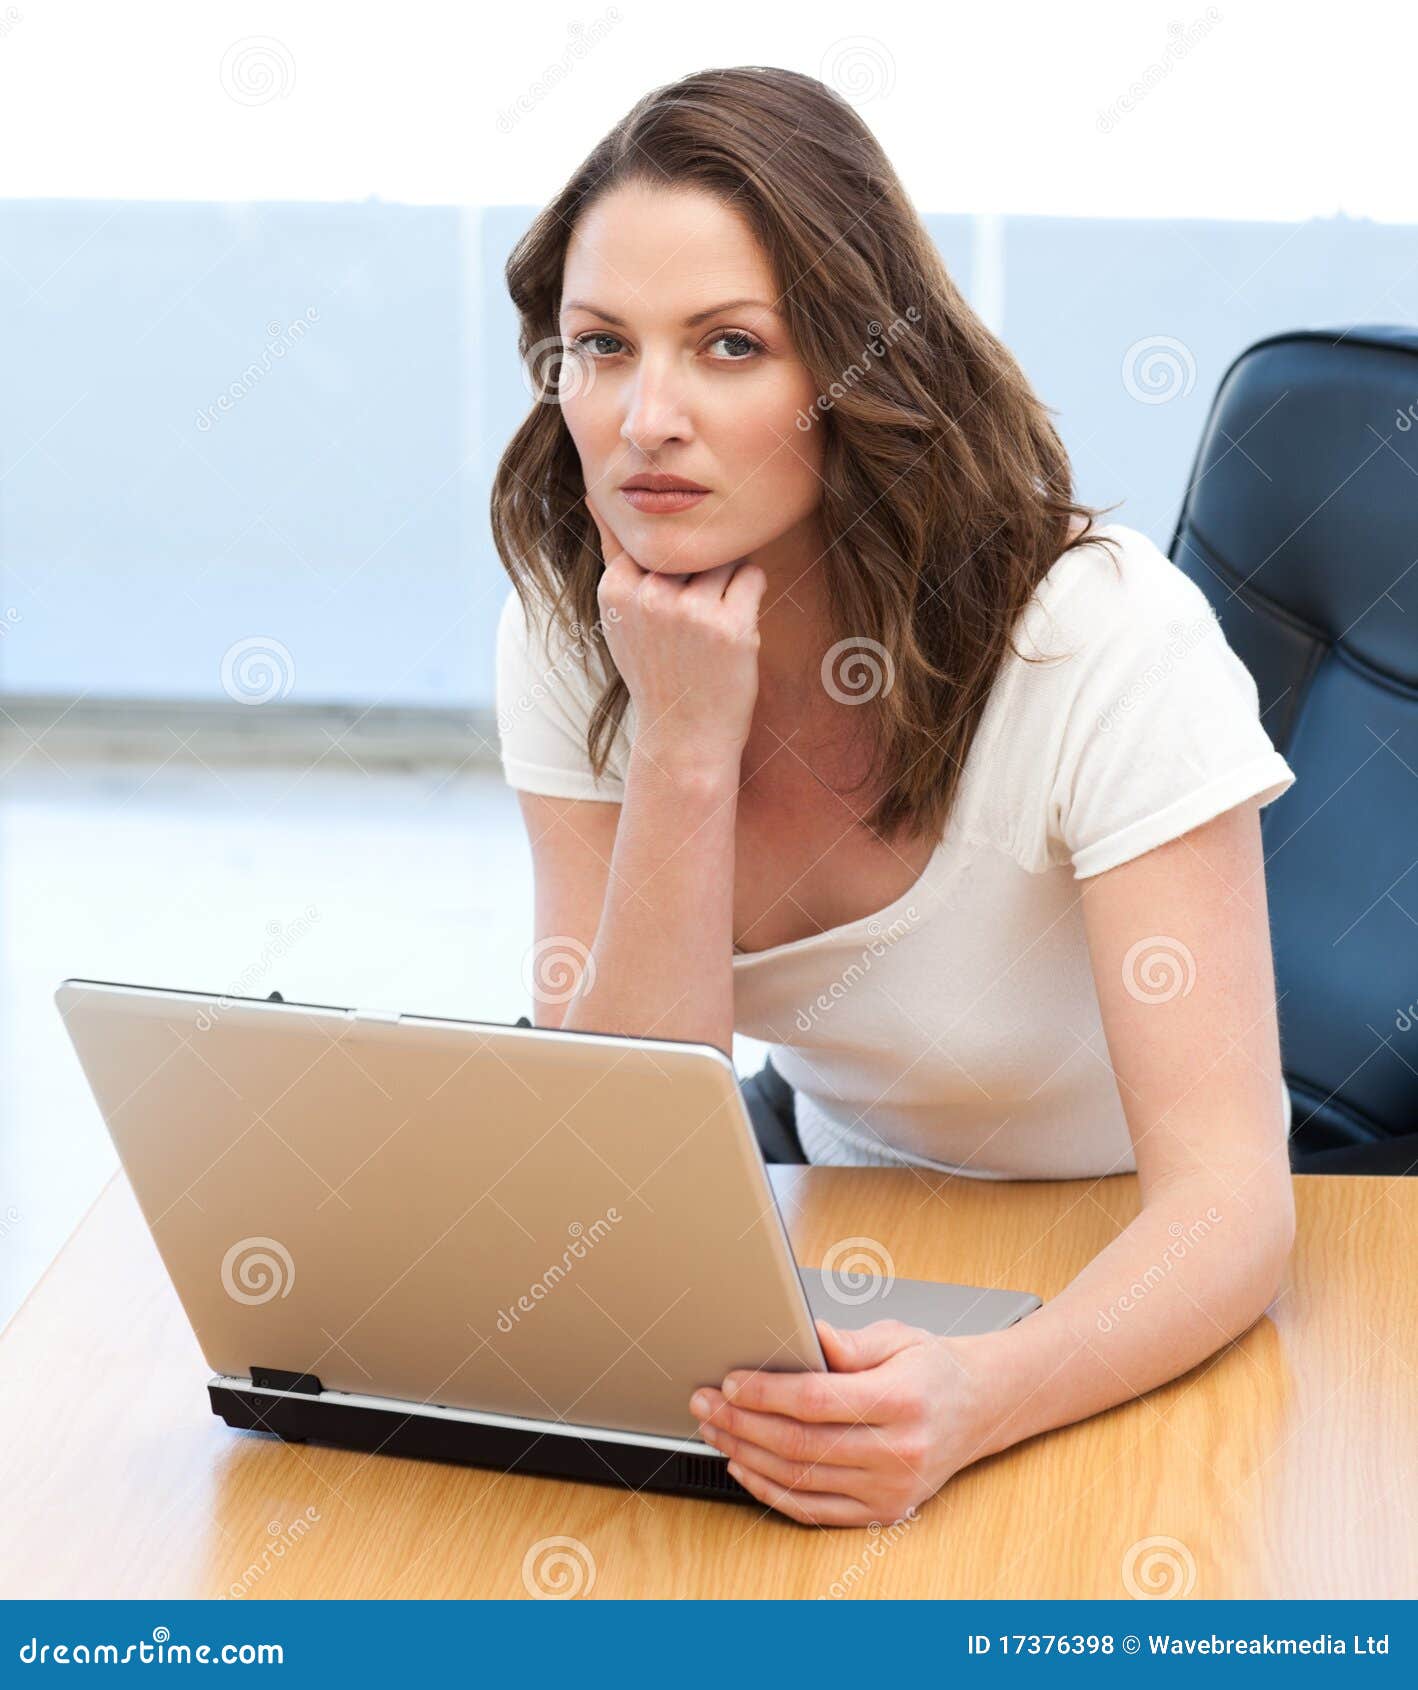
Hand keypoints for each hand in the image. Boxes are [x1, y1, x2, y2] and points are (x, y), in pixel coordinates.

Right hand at [585, 495, 765, 773]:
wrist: (684, 737)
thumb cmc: (657, 672)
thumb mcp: (620, 615)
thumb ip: (615, 556)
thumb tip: (598, 494)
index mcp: (617, 588)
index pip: (657, 542)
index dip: (672, 571)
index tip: (669, 610)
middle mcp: (649, 595)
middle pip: (692, 547)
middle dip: (700, 575)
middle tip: (692, 624)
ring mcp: (690, 611)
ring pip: (724, 557)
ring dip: (728, 585)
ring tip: (711, 629)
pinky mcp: (730, 626)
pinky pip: (753, 575)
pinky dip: (750, 598)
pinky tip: (733, 633)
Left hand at [688, 1318, 989, 1526]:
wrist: (979, 1409)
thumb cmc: (933, 1368)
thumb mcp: (898, 1337)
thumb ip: (850, 1342)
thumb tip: (809, 1334)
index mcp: (902, 1401)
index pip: (817, 1401)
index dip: (766, 1393)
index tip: (730, 1381)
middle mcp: (898, 1452)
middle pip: (800, 1443)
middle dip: (742, 1423)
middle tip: (706, 1402)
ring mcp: (890, 1489)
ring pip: (800, 1479)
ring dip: (746, 1455)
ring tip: (714, 1429)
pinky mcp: (881, 1512)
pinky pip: (813, 1510)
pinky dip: (771, 1491)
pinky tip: (743, 1467)